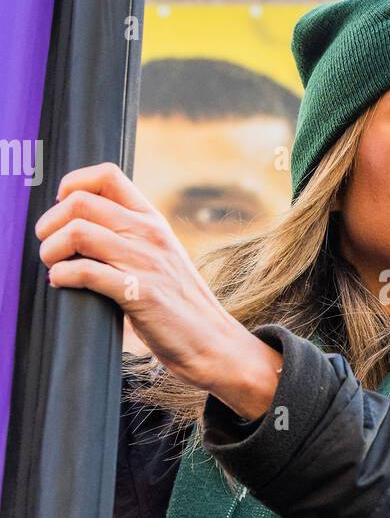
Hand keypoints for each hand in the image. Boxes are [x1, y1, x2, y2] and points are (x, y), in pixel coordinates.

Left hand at [35, 162, 281, 417]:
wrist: (212, 342)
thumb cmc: (180, 305)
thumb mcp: (160, 258)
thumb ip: (130, 239)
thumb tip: (81, 230)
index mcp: (153, 220)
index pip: (107, 175)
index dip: (73, 184)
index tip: (62, 208)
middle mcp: (149, 234)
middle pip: (81, 202)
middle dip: (50, 223)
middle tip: (48, 244)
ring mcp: (146, 262)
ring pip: (78, 233)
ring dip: (51, 250)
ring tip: (52, 265)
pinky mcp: (140, 292)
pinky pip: (86, 272)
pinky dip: (62, 276)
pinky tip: (62, 283)